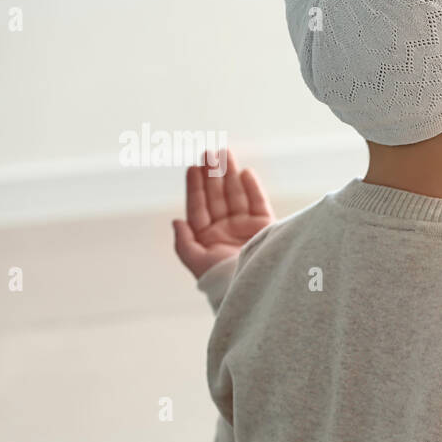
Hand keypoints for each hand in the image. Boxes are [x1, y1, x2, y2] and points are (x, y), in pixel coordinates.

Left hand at [172, 149, 275, 278]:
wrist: (253, 288)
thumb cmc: (221, 280)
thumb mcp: (196, 262)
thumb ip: (183, 242)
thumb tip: (176, 221)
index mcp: (207, 238)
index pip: (199, 206)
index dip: (196, 187)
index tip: (193, 167)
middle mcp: (226, 230)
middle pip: (217, 196)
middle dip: (213, 174)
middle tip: (209, 153)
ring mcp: (245, 227)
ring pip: (236, 195)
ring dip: (230, 175)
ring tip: (225, 154)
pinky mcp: (265, 227)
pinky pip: (258, 203)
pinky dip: (252, 188)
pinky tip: (245, 173)